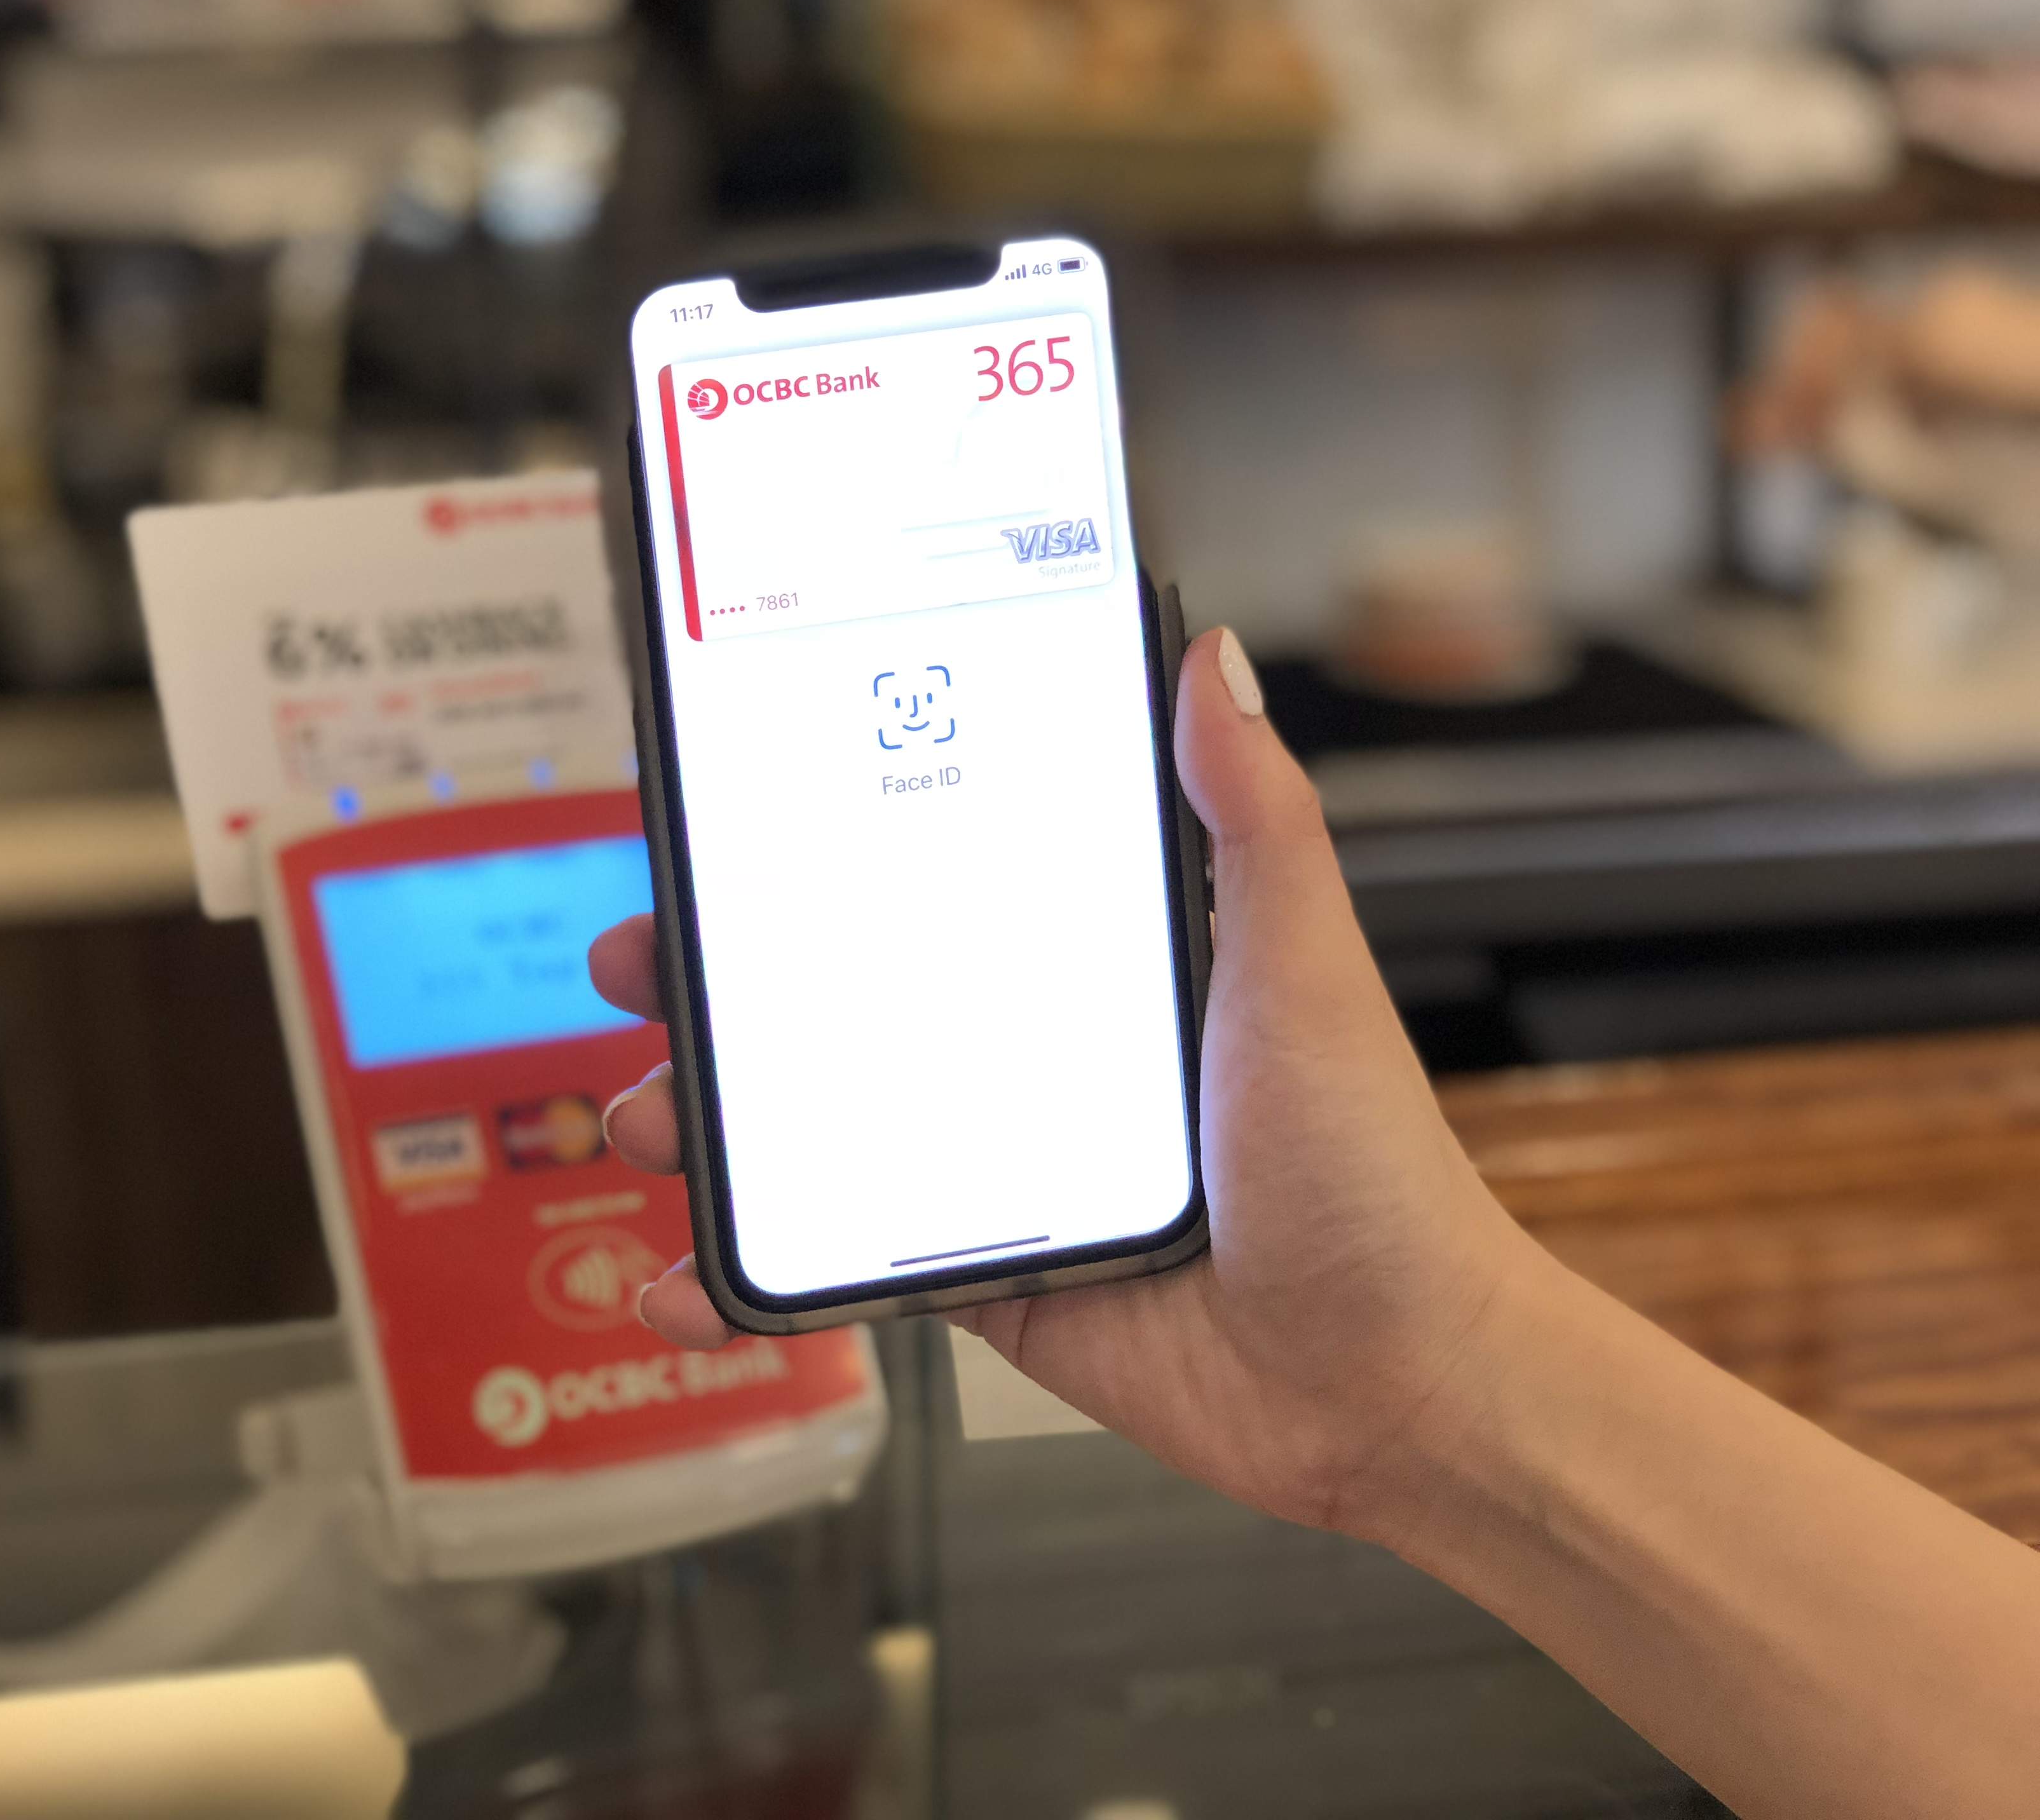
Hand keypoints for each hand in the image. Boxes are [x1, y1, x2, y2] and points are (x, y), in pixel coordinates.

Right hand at [589, 628, 1542, 1539]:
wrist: (1397, 1381)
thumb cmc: (1372, 1170)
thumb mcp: (1302, 968)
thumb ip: (1254, 819)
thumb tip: (1211, 658)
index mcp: (1099, 966)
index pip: (936, 879)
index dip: (822, 854)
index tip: (727, 829)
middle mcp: (1040, 1053)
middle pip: (847, 998)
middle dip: (727, 986)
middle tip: (643, 969)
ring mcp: (1005, 1169)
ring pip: (824, 1127)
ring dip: (717, 1122)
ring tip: (646, 1121)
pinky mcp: (992, 1278)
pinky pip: (847, 1265)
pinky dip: (752, 1279)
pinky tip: (677, 1279)